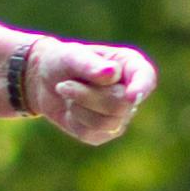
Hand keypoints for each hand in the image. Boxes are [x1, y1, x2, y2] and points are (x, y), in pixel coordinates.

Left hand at [26, 43, 153, 144]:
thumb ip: (90, 64)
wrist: (43, 80)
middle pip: (120, 105)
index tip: (131, 97)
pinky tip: (71, 108)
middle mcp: (130, 91)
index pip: (146, 78)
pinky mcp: (104, 132)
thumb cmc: (62, 61)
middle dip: (87, 96)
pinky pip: (91, 134)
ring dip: (78, 107)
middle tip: (63, 85)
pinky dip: (74, 121)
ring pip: (107, 123)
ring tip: (65, 92)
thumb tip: (112, 74)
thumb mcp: (70, 56)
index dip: (141, 88)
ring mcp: (120, 115)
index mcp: (130, 65)